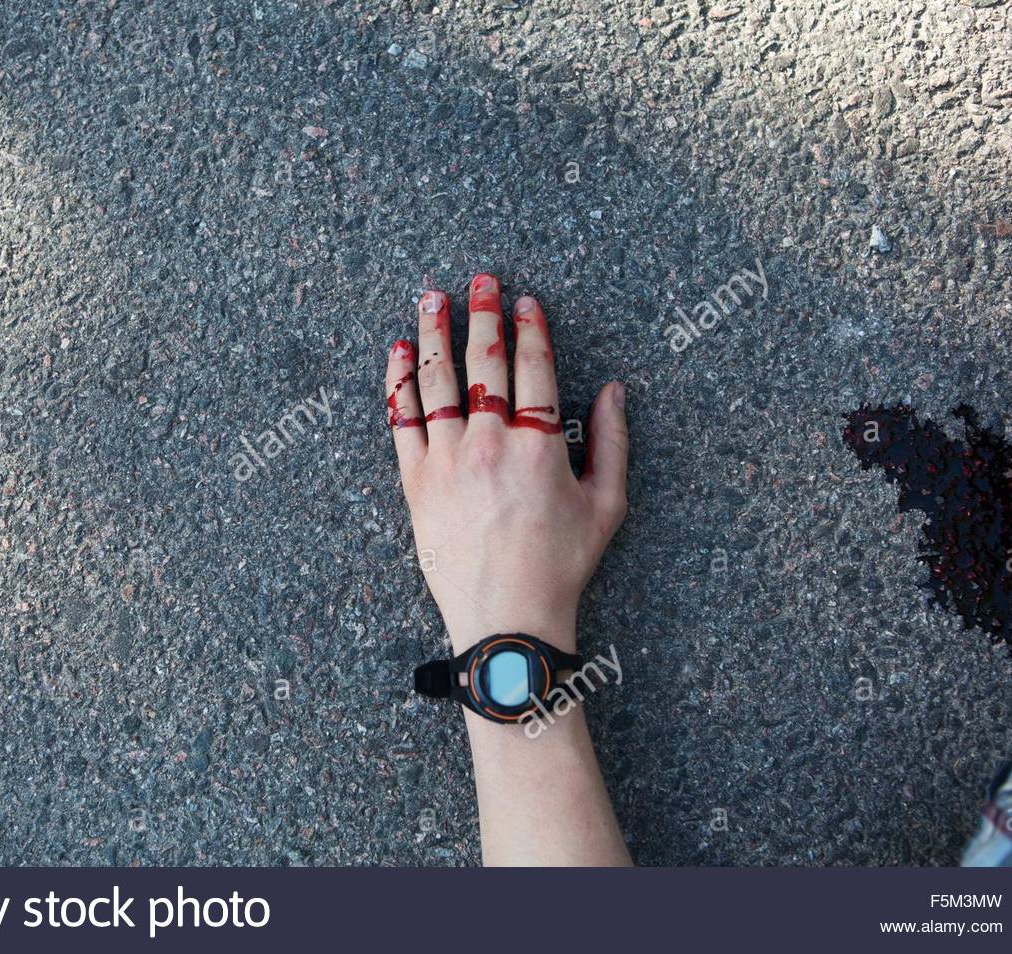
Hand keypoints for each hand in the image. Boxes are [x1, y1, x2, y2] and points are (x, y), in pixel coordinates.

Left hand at [385, 273, 629, 654]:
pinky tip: (396, 352)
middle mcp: (490, 442)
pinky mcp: (415, 481)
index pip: (534, 367)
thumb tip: (614, 390)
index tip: (526, 300)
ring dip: (433, 332)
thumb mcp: (607, 505)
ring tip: (431, 297)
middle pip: (484, 360)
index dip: (530, 327)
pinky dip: (397, 382)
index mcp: (540, 445)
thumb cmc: (561, 565)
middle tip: (479, 279)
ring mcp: (447, 459)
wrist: (505, 617)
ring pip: (437, 380)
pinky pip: (401, 419)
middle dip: (482, 312)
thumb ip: (614, 443)